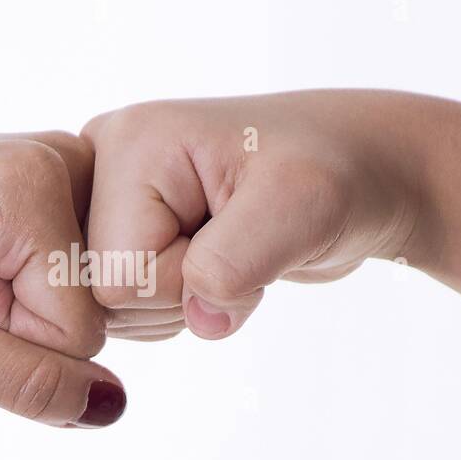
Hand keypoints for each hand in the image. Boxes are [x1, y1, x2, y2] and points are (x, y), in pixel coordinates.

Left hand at [0, 120, 125, 426]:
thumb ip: (22, 383)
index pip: (81, 331)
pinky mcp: (24, 175)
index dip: (4, 344)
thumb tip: (110, 408)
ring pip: (60, 292)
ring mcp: (42, 162)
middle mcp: (55, 158)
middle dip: (4, 321)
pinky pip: (42, 267)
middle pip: (77, 306)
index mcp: (33, 183)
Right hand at [81, 91, 422, 339]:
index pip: (117, 274)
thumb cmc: (335, 173)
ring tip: (230, 248)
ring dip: (184, 303)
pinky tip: (214, 259)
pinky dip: (179, 305)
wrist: (358, 172)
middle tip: (238, 243)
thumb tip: (199, 318)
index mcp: (128, 140)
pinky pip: (127, 309)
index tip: (239, 233)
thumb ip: (234, 264)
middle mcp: (102, 163)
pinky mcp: (126, 230)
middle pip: (106, 296)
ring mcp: (110, 199)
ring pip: (115, 310)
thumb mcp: (300, 207)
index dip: (184, 280)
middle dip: (182, 293)